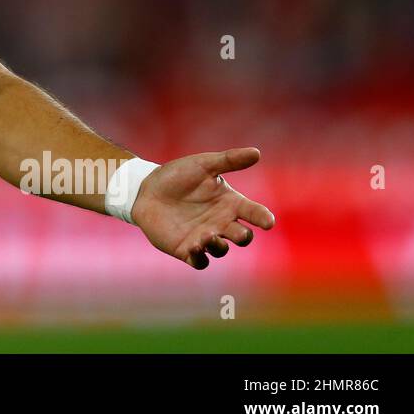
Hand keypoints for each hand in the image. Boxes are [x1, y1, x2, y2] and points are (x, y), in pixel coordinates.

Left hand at [129, 147, 275, 269]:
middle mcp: (221, 223)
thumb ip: (229, 160)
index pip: (254, 213)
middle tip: (238, 232)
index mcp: (230, 203)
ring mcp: (205, 237)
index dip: (263, 218)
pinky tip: (194, 248)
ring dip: (218, 246)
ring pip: (221, 249)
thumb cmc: (178, 175)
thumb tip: (256, 152)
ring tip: (207, 236)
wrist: (146, 188)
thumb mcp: (203, 164)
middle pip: (242, 236)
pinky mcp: (186, 249)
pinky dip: (199, 258)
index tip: (268, 221)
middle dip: (243, 236)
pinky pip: (199, 261)